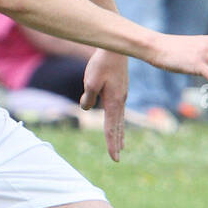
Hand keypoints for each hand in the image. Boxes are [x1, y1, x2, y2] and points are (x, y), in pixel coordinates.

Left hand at [80, 48, 127, 162]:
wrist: (116, 49)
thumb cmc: (102, 64)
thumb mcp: (91, 81)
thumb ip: (88, 97)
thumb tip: (85, 108)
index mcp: (114, 102)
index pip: (112, 128)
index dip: (112, 144)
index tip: (114, 158)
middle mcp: (121, 101)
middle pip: (118, 127)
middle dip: (116, 143)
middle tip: (117, 157)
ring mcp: (122, 95)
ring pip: (120, 119)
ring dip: (119, 133)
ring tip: (121, 145)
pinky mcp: (120, 90)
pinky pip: (118, 110)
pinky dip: (118, 121)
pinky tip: (117, 122)